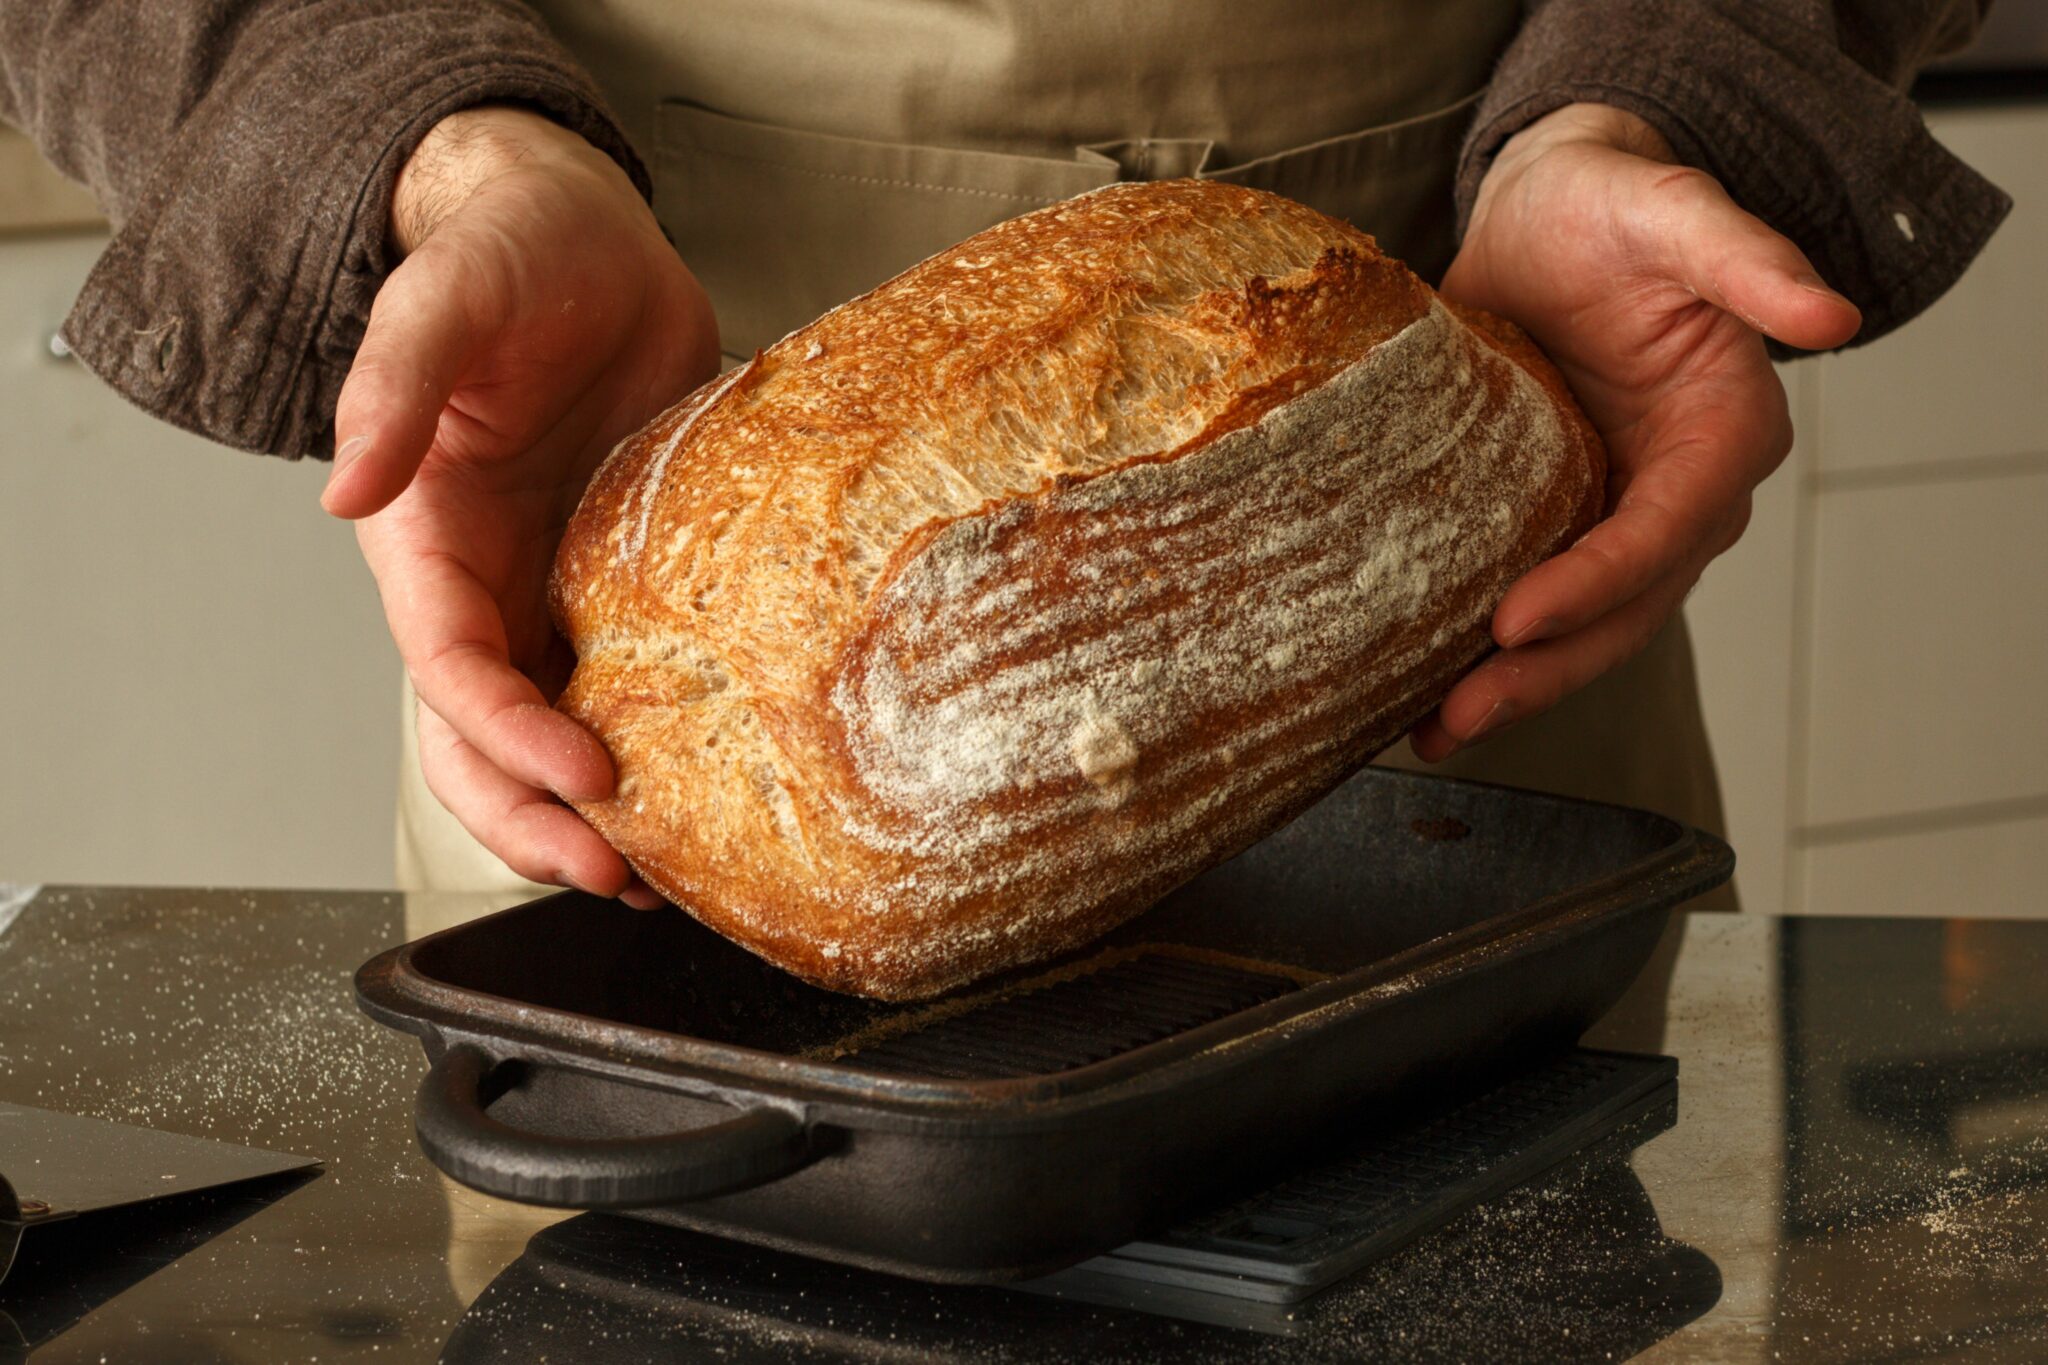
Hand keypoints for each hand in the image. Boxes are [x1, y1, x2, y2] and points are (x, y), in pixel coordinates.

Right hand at [324, 106, 719, 901]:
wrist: (587, 241)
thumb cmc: (508, 258)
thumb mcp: (446, 302)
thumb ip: (394, 387)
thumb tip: (345, 491)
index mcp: (428, 538)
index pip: (452, 669)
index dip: (508, 737)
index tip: (586, 778)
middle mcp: (484, 584)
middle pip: (482, 741)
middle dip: (533, 819)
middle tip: (616, 875)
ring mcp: (551, 591)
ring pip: (546, 735)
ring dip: (586, 813)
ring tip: (658, 873)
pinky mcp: (621, 583)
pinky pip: (625, 684)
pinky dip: (653, 747)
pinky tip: (706, 791)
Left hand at [1409, 103, 1860, 761]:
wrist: (1550, 217)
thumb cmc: (1610, 204)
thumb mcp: (1670, 208)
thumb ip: (1744, 256)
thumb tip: (1832, 318)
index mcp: (1724, 433)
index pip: (1664, 529)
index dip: (1594, 583)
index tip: (1514, 619)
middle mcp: (1680, 495)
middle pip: (1624, 608)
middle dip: (1546, 670)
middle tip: (1461, 715)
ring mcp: (1617, 519)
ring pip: (1582, 629)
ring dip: (1514, 686)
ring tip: (1433, 733)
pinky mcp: (1556, 525)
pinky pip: (1533, 602)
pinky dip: (1487, 652)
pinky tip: (1421, 693)